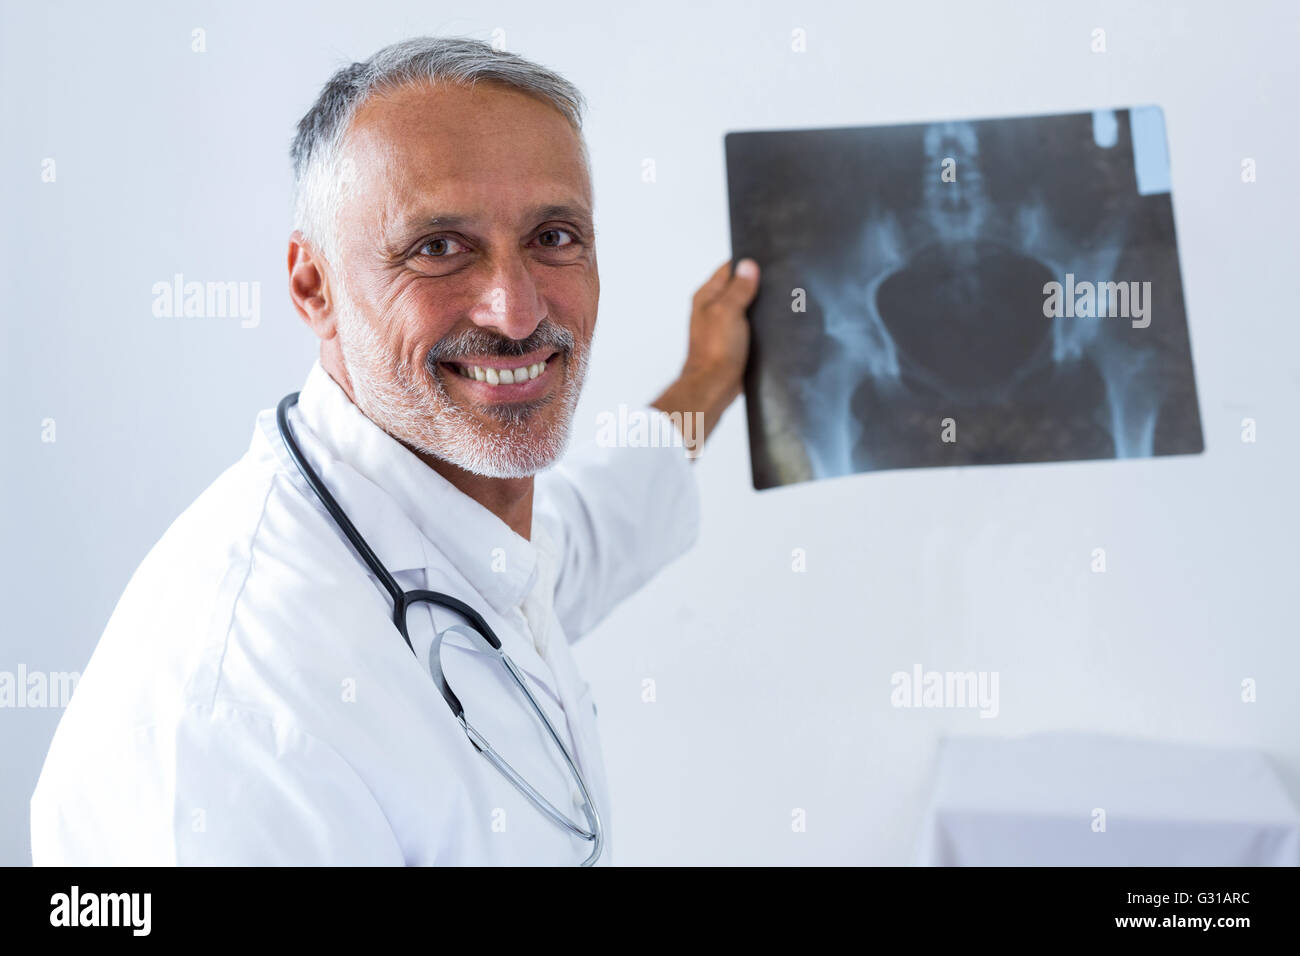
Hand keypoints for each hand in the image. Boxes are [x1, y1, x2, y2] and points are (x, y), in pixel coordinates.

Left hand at [651, 258, 760, 457]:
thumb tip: (748, 266)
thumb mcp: (728, 312)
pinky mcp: (733, 342)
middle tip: (778, 281)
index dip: (747, 263)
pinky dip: (760, 323)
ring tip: (779, 300)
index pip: (728, 269)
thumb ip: (739, 288)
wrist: (714, 388)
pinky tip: (773, 323)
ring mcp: (723, 326)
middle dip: (756, 284)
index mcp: (707, 296)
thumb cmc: (715, 352)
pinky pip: (749, 326)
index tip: (767, 261)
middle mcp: (713, 309)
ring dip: (759, 305)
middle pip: (738, 287)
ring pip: (746, 307)